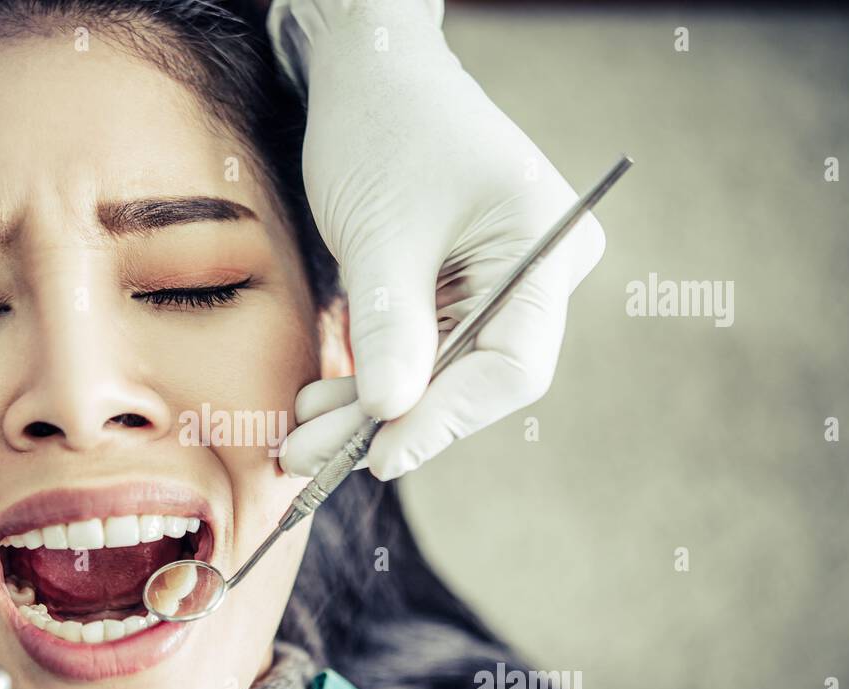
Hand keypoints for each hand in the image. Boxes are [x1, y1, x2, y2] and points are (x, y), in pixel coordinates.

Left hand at [269, 0, 606, 479]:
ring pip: (436, 374)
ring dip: (366, 408)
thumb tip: (388, 418)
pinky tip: (319, 402)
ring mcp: (496, 284)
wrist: (367, 70)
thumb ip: (389, 327)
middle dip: (389, 421)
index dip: (446, 418)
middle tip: (312, 458)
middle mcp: (535, 274)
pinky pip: (417, 351)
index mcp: (548, 248)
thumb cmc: (383, 127)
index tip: (380, 453)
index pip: (513, 365)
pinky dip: (367, 377)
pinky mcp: (454, 289)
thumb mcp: (382, 232)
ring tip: (300, 437)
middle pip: (471, 379)